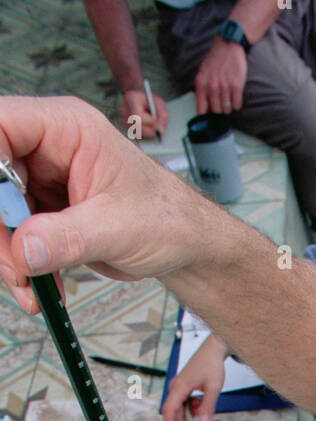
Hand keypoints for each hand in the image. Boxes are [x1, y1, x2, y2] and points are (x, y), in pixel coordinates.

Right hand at [0, 95, 200, 312]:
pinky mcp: (44, 212)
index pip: (2, 123)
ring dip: (10, 255)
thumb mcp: (118, 228)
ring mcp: (44, 180)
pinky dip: (22, 266)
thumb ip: (67, 238)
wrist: (183, 245)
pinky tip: (39, 288)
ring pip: (1, 212)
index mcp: (68, 128)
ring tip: (31, 287)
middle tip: (15, 264)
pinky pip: (16, 236)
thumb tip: (22, 249)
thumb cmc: (167, 218)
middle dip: (1, 227)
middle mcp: (49, 149)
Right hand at [162, 334, 227, 420]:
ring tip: (202, 415)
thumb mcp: (213, 387)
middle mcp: (176, 387)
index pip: (169, 409)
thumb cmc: (212, 364)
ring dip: (189, 416)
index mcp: (180, 387)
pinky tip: (201, 404)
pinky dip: (191, 408)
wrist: (213, 350)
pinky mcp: (183, 386)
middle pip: (175, 412)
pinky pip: (184, 403)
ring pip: (179, 408)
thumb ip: (208, 405)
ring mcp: (179, 386)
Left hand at [195, 40, 247, 115]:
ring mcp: (224, 86)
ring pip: (227, 109)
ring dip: (229, 107)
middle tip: (222, 102)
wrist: (228, 45)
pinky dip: (237, 104)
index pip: (201, 110)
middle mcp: (212, 86)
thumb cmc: (215, 61)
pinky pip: (237, 105)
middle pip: (216, 111)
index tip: (209, 120)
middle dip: (220, 109)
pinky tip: (236, 96)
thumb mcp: (203, 73)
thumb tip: (203, 108)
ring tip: (229, 98)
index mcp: (201, 84)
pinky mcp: (236, 86)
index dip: (205, 117)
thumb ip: (202, 89)